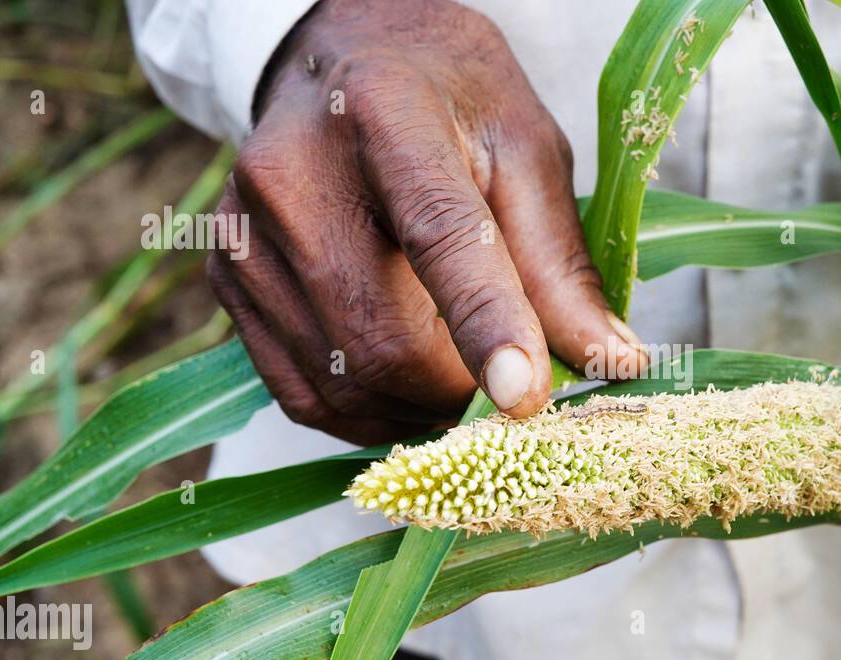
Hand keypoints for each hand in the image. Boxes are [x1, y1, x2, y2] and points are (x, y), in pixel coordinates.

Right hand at [207, 0, 643, 444]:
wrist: (340, 62)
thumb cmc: (450, 103)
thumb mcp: (527, 151)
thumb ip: (561, 262)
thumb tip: (613, 363)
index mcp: (387, 113)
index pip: (440, 235)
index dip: (485, 326)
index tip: (525, 401)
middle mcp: (293, 171)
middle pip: (381, 337)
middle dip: (462, 391)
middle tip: (515, 392)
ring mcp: (245, 231)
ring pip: (343, 380)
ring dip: (421, 411)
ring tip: (466, 381)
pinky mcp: (227, 278)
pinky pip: (302, 393)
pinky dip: (370, 415)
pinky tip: (410, 389)